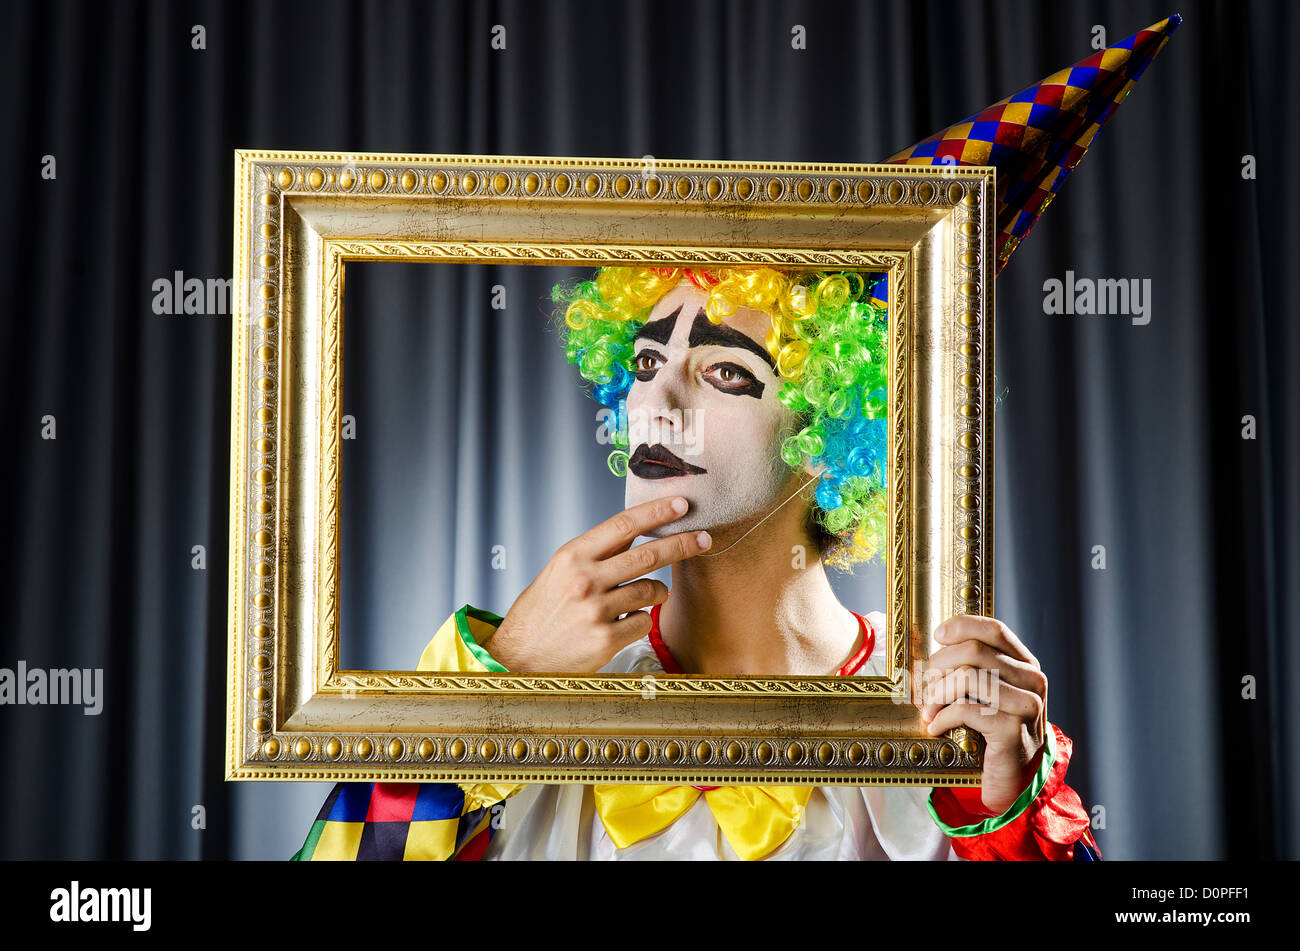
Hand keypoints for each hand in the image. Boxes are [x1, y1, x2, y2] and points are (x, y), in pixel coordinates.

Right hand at [486, 496, 712, 672]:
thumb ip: (596, 554)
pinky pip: (643, 621)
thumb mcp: (559, 572)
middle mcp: (584, 580)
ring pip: (651, 590)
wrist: (518, 658)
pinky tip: (625, 622)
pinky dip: (641, 619)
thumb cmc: (541, 613)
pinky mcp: (606, 639)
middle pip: (648, 554)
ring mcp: (596, 610)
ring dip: (657, 592)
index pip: (623, 525)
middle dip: (683, 544)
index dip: (656, 512)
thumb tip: (635, 533)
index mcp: (572, 556)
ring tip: (648, 595)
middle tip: (704, 538)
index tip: (680, 504)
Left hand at [913, 616, 1048, 814]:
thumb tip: (938, 643)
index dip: (962, 626)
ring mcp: (1026, 706)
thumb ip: (976, 668)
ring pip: (968, 676)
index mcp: (1026, 666)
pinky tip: (936, 726)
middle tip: (926, 684)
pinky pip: (965, 710)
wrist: (1015, 779)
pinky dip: (942, 717)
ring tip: (928, 708)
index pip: (994, 629)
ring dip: (937, 692)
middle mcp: (1032, 681)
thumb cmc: (994, 731)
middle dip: (940, 664)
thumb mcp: (990, 694)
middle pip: (974, 651)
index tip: (938, 635)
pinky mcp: (1012, 731)